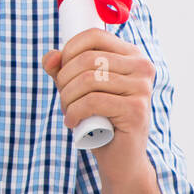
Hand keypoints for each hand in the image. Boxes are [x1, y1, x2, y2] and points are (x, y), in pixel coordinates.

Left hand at [41, 27, 155, 186]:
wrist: (120, 157)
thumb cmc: (98, 118)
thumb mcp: (77, 88)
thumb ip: (62, 68)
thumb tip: (50, 56)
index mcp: (131, 55)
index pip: (93, 35)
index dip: (69, 50)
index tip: (61, 72)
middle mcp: (142, 67)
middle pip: (88, 59)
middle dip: (65, 79)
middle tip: (64, 99)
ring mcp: (142, 88)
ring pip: (88, 80)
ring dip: (68, 98)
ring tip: (68, 112)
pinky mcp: (136, 109)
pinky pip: (92, 101)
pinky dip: (74, 112)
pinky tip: (72, 122)